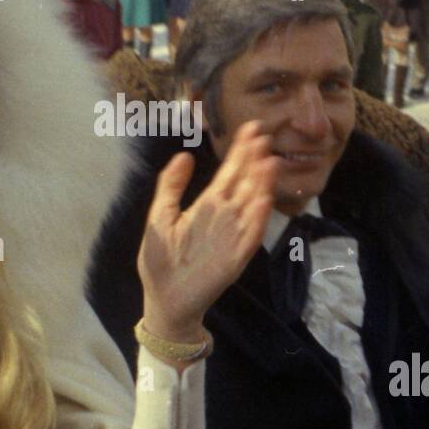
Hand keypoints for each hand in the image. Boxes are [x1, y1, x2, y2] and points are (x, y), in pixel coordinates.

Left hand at [136, 121, 278, 340]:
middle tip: (264, 136)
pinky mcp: (234, 259)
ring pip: (251, 206)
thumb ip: (170, 186)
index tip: (251, 128)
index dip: (240, 152)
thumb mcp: (160, 216)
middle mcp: (225, 217)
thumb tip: (185, 155)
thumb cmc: (160, 260)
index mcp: (208, 206)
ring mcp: (232, 238)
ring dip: (261, 185)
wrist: (164, 300)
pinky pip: (248, 237)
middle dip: (254, 161)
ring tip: (268, 162)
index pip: (229, 173)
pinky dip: (256, 220)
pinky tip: (261, 201)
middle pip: (244, 184)